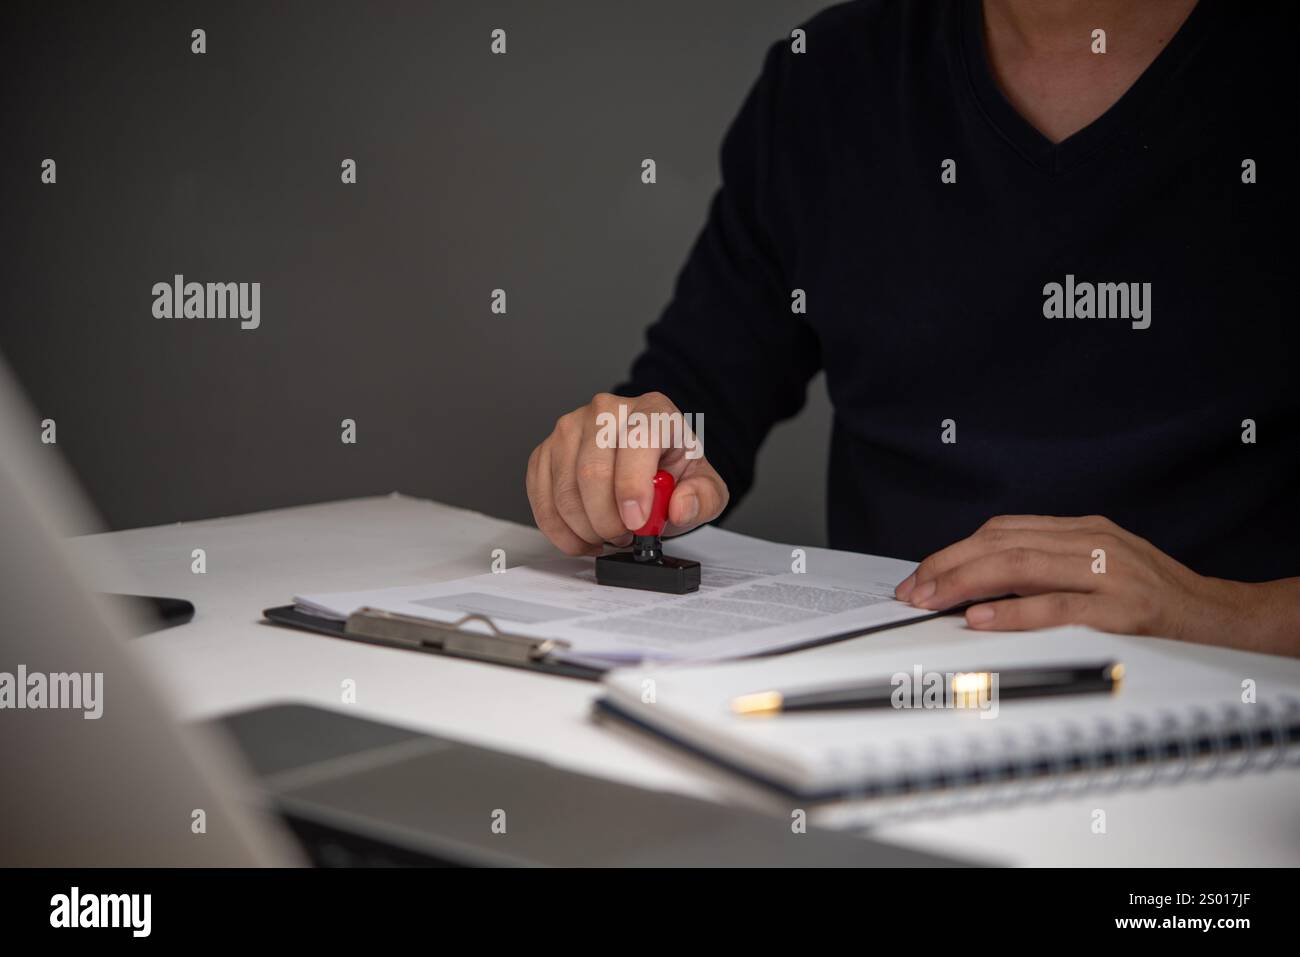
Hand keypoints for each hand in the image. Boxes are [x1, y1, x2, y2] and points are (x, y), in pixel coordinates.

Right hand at [525, 392, 727, 555]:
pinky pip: (541, 498)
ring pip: (564, 491)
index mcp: (652, 410)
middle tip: (625, 536)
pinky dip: (561, 531)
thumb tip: (680, 507)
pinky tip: (583, 537)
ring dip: (586, 529)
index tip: (637, 522)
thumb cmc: (672, 471)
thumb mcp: (705, 487)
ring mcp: (570, 428)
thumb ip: (703, 498)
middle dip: (608, 521)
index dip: (632, 488)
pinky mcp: (545, 451)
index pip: (635, 441)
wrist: (645, 462)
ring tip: (608, 534)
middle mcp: (606, 411)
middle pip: (592, 472)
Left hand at [894, 514, 1296, 650]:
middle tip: (913, 590)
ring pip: (1021, 567)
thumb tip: (977, 585)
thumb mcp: (1096, 567)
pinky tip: (980, 618)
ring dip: (966, 583)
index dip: (953, 551)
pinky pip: (1057, 606)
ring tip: (932, 599)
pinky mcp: (1123, 609)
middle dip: (948, 566)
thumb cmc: (1152, 597)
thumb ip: (1045, 568)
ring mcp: (1109, 574)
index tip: (921, 575)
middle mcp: (1092, 543)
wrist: (1219, 618)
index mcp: (1081, 530)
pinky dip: (1013, 612)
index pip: (1001, 531)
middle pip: (1002, 544)